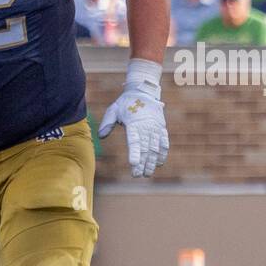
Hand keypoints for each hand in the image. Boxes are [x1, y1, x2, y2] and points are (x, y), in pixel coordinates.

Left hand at [99, 59, 169, 177]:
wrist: (143, 91)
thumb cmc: (125, 102)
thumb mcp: (113, 109)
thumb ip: (107, 123)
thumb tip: (101, 136)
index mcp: (134, 123)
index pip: (134, 141)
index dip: (135, 153)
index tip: (133, 164)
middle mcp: (146, 126)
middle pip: (145, 148)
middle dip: (142, 163)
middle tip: (137, 175)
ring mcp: (155, 127)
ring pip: (155, 147)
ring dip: (152, 161)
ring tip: (147, 173)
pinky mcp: (161, 127)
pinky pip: (164, 141)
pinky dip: (163, 153)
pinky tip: (160, 163)